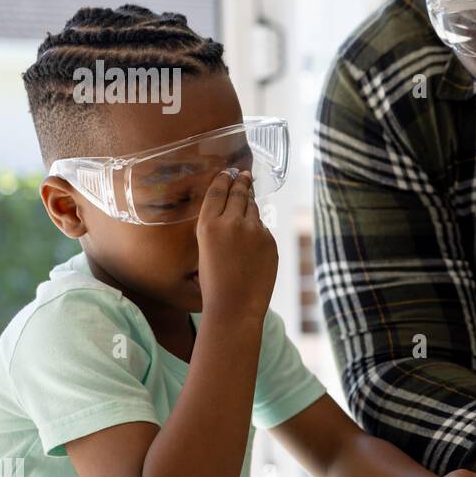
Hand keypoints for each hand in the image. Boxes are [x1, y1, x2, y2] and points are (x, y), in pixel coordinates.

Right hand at [195, 169, 277, 318]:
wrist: (235, 304)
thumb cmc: (214, 282)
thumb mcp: (206, 248)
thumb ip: (218, 227)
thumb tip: (235, 211)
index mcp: (208, 224)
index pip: (218, 191)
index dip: (223, 179)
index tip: (227, 172)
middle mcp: (231, 222)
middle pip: (239, 193)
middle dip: (241, 181)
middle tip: (244, 174)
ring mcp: (253, 231)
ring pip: (253, 208)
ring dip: (250, 201)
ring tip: (249, 193)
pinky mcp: (269, 241)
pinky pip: (263, 228)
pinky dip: (258, 229)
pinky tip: (252, 237)